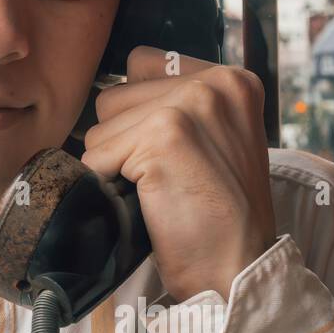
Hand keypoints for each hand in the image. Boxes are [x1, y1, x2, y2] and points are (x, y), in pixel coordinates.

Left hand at [81, 45, 275, 302]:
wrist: (236, 269)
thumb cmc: (218, 214)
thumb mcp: (216, 139)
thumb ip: (178, 104)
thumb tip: (110, 90)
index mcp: (232, 79)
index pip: (142, 63)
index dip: (137, 111)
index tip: (166, 150)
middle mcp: (214, 83)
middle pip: (114, 96)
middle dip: (123, 140)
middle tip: (167, 177)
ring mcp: (189, 106)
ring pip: (100, 126)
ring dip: (115, 163)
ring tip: (159, 188)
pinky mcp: (163, 135)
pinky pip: (97, 155)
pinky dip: (109, 184)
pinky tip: (149, 201)